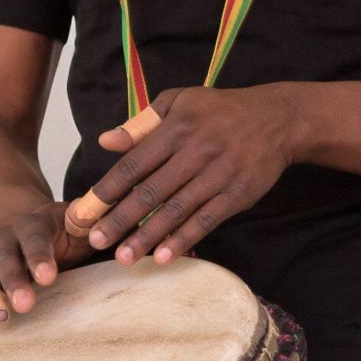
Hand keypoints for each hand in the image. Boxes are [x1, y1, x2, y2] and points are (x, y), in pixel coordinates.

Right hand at [0, 200, 93, 330]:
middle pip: (6, 258)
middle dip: (14, 281)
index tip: (48, 277)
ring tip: (0, 319)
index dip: (39, 256)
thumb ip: (87, 222)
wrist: (25, 224)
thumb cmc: (62, 230)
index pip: (35, 238)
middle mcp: (6, 238)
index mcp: (33, 223)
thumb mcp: (76, 221)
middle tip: (24, 305)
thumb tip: (103, 227)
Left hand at [87, 85, 294, 264]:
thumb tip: (105, 141)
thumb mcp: (179, 102)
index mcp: (176, 128)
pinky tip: (164, 256)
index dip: (108, 189)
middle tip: (95, 241)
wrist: (275, 119)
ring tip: (123, 257)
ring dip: (147, 236)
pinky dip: (184, 239)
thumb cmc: (219, 110)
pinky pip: (206, 220)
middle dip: (120, 219)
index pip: (134, 163)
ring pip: (176, 210)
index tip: (85, 210)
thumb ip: (141, 124)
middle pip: (151, 191)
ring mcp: (218, 174)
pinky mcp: (237, 194)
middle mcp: (195, 152)